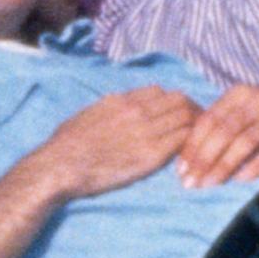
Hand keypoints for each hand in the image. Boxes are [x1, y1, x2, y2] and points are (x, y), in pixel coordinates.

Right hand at [30, 86, 208, 202]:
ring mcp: (145, 131)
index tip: (176, 114)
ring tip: (198, 141)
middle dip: (191, 111)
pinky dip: (189, 145)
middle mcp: (137, 111)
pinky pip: (181, 140)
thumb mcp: (89, 113)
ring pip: (185, 118)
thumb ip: (110, 106)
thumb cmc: (66, 144)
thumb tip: (120, 105)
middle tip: (197, 127)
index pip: (160, 92)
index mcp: (122, 100)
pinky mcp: (150, 155)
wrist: (61, 165)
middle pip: (179, 101)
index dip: (172, 102)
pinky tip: (187, 155)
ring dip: (195, 128)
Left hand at [177, 81, 258, 187]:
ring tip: (208, 184)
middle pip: (223, 132)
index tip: (180, 169)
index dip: (192, 146)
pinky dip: (253, 167)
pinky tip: (240, 180)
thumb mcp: (245, 111)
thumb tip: (189, 159)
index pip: (208, 120)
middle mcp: (257, 100)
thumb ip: (221, 126)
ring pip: (243, 143)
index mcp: (239, 94)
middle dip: (203, 159)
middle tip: (190, 182)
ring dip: (223, 166)